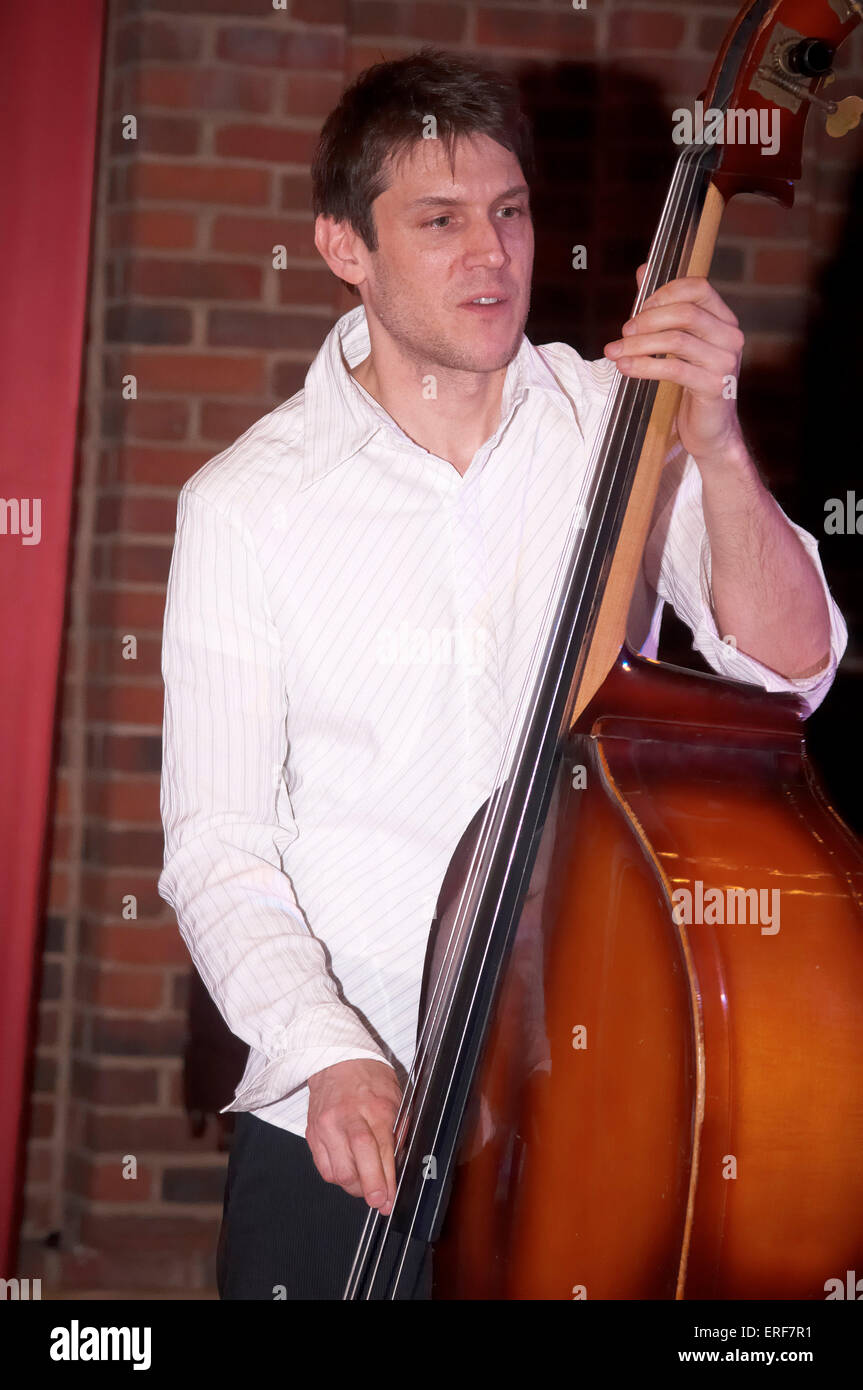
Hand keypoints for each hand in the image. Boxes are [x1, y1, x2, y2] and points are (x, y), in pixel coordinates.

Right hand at [306, 1058, 401, 1212]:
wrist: (337, 1059)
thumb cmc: (369, 1077)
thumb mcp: (396, 1098)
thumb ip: (397, 1131)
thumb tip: (397, 1166)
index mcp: (374, 1108)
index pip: (380, 1151)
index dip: (386, 1180)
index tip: (389, 1199)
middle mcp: (347, 1118)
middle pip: (355, 1165)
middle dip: (369, 1190)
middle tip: (380, 1200)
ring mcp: (326, 1127)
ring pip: (337, 1172)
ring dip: (354, 1186)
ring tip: (365, 1183)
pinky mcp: (312, 1134)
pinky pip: (324, 1168)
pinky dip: (338, 1176)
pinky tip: (348, 1171)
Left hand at [603, 265, 745, 466]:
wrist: (710, 430)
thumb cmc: (691, 384)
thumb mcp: (677, 343)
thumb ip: (662, 307)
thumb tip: (643, 270)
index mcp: (724, 320)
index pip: (698, 288)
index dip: (664, 292)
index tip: (639, 307)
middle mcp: (730, 337)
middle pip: (685, 313)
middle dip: (646, 320)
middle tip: (623, 332)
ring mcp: (725, 362)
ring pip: (676, 340)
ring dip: (639, 344)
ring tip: (614, 351)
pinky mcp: (714, 386)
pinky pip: (673, 369)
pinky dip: (643, 366)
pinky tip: (625, 367)